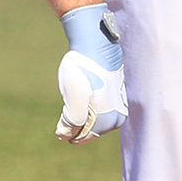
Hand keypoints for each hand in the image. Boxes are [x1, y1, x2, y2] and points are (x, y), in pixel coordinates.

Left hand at [56, 4, 126, 143]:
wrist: (95, 44)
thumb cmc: (83, 69)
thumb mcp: (74, 97)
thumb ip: (72, 121)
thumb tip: (65, 136)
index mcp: (109, 120)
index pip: (82, 136)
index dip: (67, 128)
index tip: (63, 111)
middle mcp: (118, 117)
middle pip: (87, 129)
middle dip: (75, 120)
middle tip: (70, 99)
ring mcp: (118, 106)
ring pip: (91, 119)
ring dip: (80, 111)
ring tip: (78, 92)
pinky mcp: (115, 96)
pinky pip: (96, 108)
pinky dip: (86, 104)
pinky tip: (85, 89)